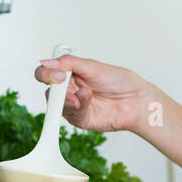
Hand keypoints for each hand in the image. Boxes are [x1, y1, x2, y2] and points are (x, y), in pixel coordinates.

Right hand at [35, 54, 149, 134]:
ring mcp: (75, 105)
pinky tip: (85, 100)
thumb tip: (46, 62)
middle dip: (54, 87)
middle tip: (61, 82)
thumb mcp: (93, 67)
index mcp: (71, 74)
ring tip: (80, 94)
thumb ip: (68, 64)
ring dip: (66, 99)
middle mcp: (70, 90)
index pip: (48, 73)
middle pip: (49, 90)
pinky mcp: (81, 119)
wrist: (136, 100)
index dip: (46, 73)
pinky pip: (70, 115)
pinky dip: (76, 107)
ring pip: (57, 105)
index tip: (55, 73)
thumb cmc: (119, 81)